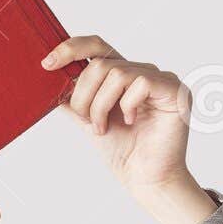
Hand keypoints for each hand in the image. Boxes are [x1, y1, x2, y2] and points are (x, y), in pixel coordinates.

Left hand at [47, 35, 190, 194]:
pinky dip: (126, 105)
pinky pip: (140, 83)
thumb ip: (72, 98)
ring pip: (117, 73)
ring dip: (99, 105)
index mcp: (121, 75)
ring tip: (102, 127)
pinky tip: (130, 121)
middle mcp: (142, 72)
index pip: (97, 46)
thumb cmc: (121, 150)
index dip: (71, 49)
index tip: (47, 64)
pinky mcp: (175, 90)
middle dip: (83, 95)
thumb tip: (50, 81)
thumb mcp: (85, 119)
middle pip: (101, 63)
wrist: (143, 177)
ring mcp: (160, 79)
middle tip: (84, 120)